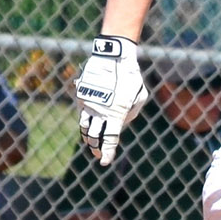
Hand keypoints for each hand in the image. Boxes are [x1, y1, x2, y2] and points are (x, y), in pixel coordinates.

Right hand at [74, 35, 150, 164]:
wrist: (113, 57)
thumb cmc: (130, 76)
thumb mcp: (139, 96)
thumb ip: (131, 113)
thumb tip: (122, 123)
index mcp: (116, 114)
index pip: (110, 140)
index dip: (107, 152)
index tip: (104, 162)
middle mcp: (100, 112)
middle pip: (94, 137)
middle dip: (95, 148)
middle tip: (97, 154)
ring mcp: (88, 104)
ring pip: (84, 127)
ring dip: (87, 137)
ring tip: (91, 142)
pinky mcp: (82, 95)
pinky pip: (82, 113)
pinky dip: (84, 121)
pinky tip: (88, 125)